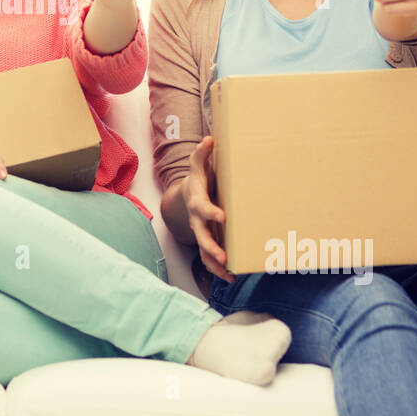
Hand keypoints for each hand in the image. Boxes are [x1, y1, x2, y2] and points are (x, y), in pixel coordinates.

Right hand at [185, 136, 233, 283]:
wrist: (185, 197)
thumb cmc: (196, 181)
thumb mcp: (197, 166)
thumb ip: (201, 154)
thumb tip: (209, 139)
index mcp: (197, 201)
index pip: (202, 207)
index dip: (211, 212)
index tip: (222, 216)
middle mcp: (196, 220)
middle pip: (201, 236)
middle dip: (211, 246)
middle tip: (223, 256)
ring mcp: (200, 232)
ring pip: (204, 252)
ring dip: (215, 264)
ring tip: (229, 273)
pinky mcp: (206, 240)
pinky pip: (209, 258)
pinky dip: (218, 269)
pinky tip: (231, 276)